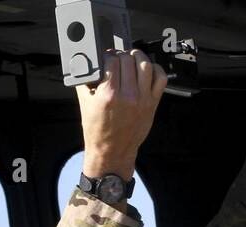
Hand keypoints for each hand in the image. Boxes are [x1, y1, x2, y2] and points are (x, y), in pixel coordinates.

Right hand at [77, 49, 167, 179]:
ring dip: (138, 57)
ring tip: (132, 59)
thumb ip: (86, 80)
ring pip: (145, 65)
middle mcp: (128, 96)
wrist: (112, 151)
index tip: (106, 59)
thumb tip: (89, 63)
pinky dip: (155, 69)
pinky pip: (160, 78)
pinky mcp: (152, 103)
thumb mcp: (85, 103)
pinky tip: (146, 70)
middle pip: (128, 59)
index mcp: (109, 95)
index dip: (108, 56)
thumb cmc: (98, 130)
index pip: (111, 60)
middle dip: (121, 56)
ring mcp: (143, 99)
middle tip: (117, 60)